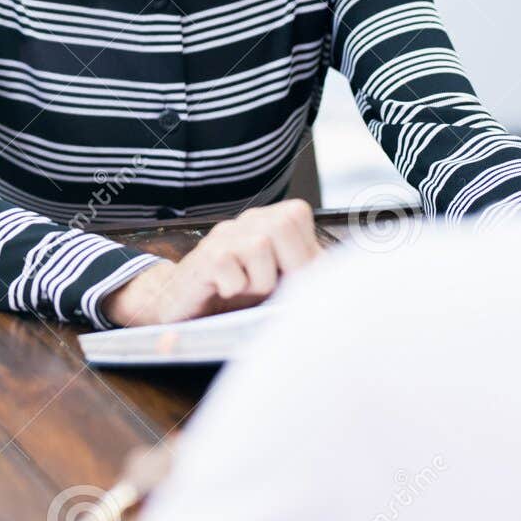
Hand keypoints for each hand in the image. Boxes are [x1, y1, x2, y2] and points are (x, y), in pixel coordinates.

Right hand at [103, 200, 320, 326]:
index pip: (297, 214)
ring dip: (260, 281)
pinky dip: (235, 289)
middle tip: (272, 287)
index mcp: (266, 223)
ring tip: (246, 291)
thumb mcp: (277, 283)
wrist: (182, 306)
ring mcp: (221, 238)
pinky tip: (226, 292)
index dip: (303, 250)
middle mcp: (243, 223)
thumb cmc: (236, 296)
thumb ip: (304, 272)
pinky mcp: (204, 259)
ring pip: (259, 245)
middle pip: (282, 222)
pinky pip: (232, 268)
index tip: (292, 277)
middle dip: (287, 264)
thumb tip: (338, 279)